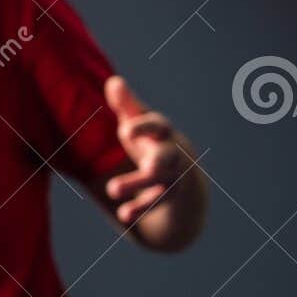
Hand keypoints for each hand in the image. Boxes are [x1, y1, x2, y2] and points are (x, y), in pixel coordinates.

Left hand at [103, 75, 193, 225]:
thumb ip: (127, 106)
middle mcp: (172, 154)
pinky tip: (123, 214)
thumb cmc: (153, 142)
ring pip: (157, 182)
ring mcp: (171, 177)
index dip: (143, 126)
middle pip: (166, 156)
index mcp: (163, 133)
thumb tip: (114, 81)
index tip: (125, 129)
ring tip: (112, 189)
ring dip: (136, 184)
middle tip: (149, 166)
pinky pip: (154, 203)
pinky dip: (139, 209)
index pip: (158, 126)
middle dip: (159, 161)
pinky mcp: (167, 198)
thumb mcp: (140, 125)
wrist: (184, 178)